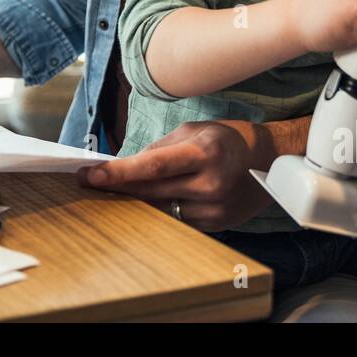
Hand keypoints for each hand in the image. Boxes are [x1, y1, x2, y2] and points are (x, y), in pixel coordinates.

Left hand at [76, 120, 275, 231]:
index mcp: (204, 153)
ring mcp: (213, 210)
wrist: (269, 162)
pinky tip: (140, 203)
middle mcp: (210, 184)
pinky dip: (155, 211)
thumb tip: (124, 166)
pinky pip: (174, 220)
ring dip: (132, 201)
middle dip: (115, 187)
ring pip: (158, 209)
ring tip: (110, 191)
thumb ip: (158, 149)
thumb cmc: (226, 140)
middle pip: (149, 191)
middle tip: (87, 182)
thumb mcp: (193, 131)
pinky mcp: (214, 225)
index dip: (117, 173)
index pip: (152, 167)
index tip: (89, 175)